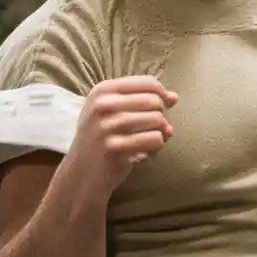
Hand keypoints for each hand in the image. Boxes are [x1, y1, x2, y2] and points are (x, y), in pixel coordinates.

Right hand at [66, 75, 178, 198]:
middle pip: (155, 101)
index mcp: (103, 90)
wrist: (81, 173)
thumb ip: (143, 101)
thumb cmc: (101, 138)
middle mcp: (102, 105)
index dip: (162, 94)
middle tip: (154, 128)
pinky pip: (155, 139)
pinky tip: (144, 151)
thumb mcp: (114, 113)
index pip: (148, 83)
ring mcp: (107, 126)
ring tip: (148, 140)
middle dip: (162, 116)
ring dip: (161, 132)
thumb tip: (175, 97)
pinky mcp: (115, 147)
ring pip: (158, 119)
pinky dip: (157, 146)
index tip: (164, 106)